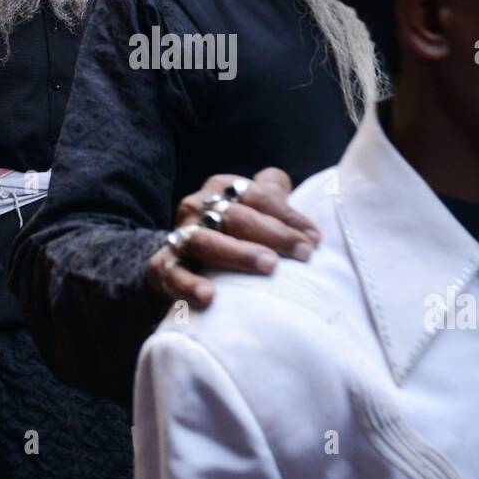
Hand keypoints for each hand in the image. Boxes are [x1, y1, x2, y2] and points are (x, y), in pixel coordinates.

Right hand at [147, 168, 321, 310]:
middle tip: (304, 253)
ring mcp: (179, 237)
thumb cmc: (230, 234)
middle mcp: (196, 207)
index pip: (257, 195)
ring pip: (207, 241)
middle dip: (274, 234)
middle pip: (236, 216)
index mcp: (220, 187)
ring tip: (269, 266)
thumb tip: (284, 182)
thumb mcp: (249, 209)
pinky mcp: (163, 267)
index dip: (288, 216)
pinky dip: (191, 285)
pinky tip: (210, 296)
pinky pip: (174, 275)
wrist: (180, 263)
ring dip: (240, 253)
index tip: (315, 239)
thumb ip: (270, 195)